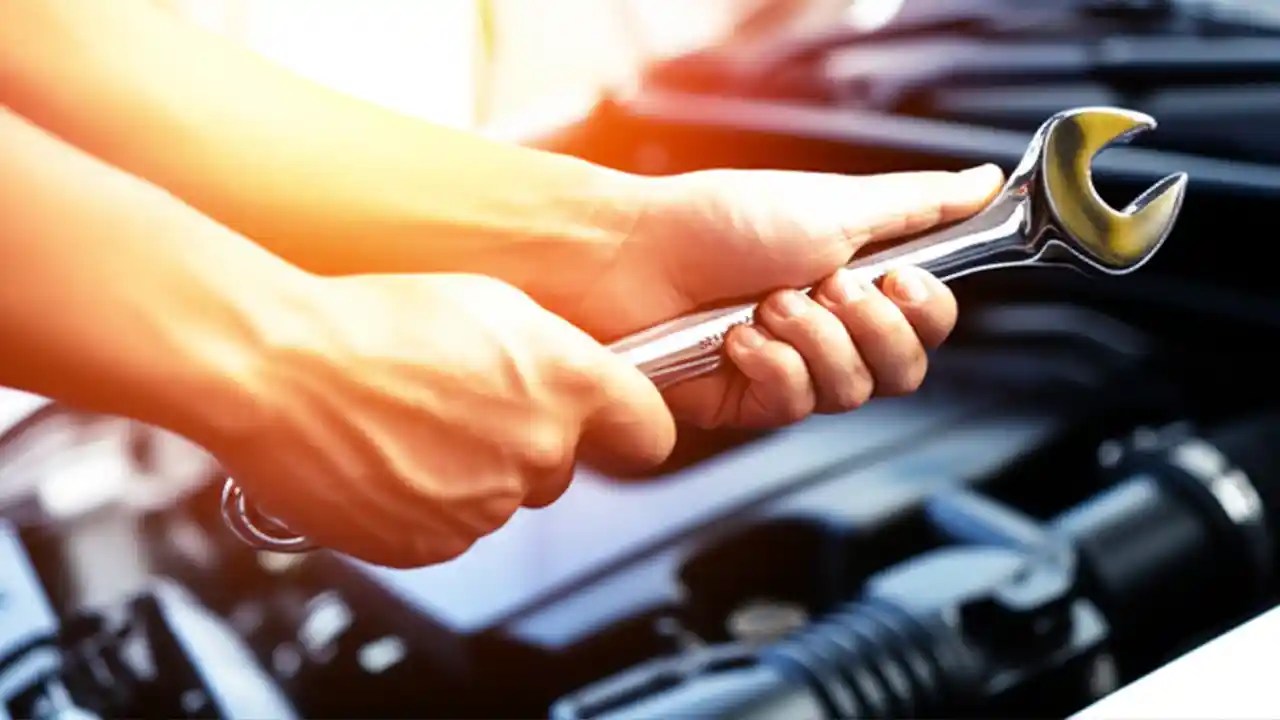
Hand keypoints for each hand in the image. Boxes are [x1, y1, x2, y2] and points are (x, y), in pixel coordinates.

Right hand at [201, 274, 674, 566]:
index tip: (621, 428)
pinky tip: (390, 458)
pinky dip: (427, 504)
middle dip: (529, 443)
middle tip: (467, 405)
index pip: (651, 432)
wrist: (279, 369)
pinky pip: (450, 530)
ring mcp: (486, 507)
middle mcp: (538, 452)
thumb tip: (576, 382)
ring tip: (412, 425)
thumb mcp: (491, 305)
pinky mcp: (432, 545)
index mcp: (566, 383)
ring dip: (473, 473)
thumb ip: (554, 354)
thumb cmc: (372, 320)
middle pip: (563, 466)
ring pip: (503, 499)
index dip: (632, 429)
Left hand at [556, 165, 1004, 428]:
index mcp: (855, 277)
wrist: (632, 257)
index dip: (924, 310)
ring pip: (852, 393)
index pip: (929, 322)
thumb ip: (919, 204)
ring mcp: (789, 367)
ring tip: (767, 304)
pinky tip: (736, 340)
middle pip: (903, 370)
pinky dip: (770, 366)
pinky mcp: (748, 401)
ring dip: (813, 340)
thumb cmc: (719, 221)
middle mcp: (829, 327)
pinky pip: (795, 407)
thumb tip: (986, 184)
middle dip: (868, 327)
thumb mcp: (835, 203)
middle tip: (825, 286)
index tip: (898, 277)